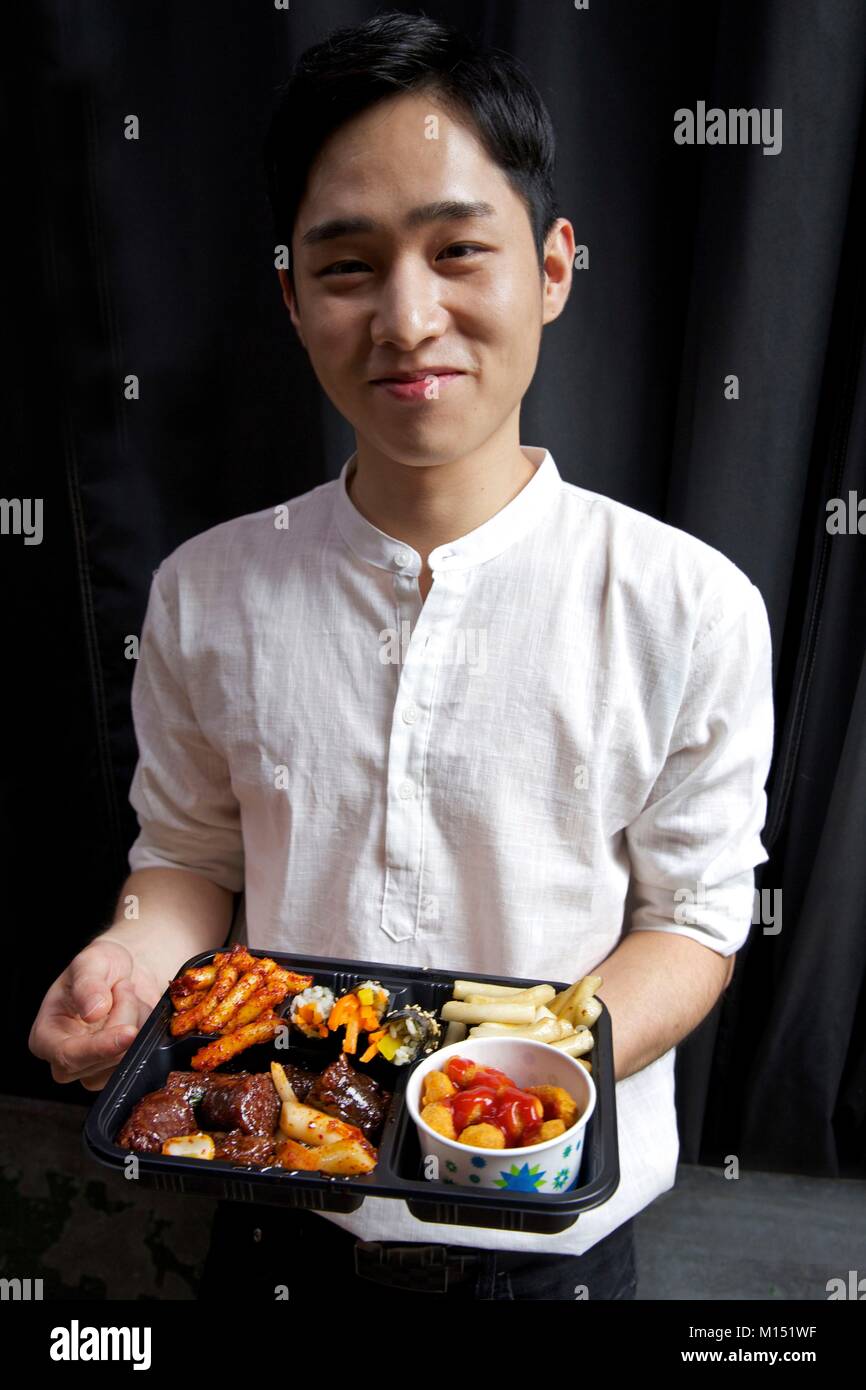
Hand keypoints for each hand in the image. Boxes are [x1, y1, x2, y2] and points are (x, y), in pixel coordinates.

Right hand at [29, 939, 163, 1091]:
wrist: (126, 972)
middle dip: (125, 1020)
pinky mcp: (119, 1069)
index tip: (130, 1032)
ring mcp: (94, 1069)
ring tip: (127, 997)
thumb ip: (88, 984)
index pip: (68, 1056)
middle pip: (104, 1059)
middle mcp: (66, 1060)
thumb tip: (92, 1013)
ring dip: (138, 1023)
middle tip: (123, 987)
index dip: (100, 1047)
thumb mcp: (91, 962)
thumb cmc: (100, 966)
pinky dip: (148, 1032)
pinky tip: (138, 1013)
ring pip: (126, 1060)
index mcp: (45, 1037)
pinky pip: (142, 1059)